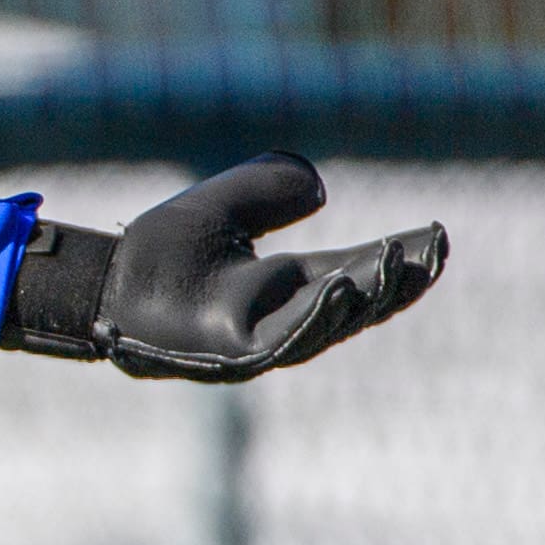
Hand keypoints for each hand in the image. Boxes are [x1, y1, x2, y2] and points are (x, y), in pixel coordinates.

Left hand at [3, 152, 447, 379]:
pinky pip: (288, 339)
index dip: (395, 258)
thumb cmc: (160, 251)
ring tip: (398, 262)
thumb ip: (271, 187)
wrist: (108, 284)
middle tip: (437, 251)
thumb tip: (320, 189)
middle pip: (358, 305)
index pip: (355, 271)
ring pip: (331, 326)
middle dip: (399, 283)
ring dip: (369, 297)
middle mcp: (284, 318)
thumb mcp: (227, 203)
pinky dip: (320, 316)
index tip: (436, 236)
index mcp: (288, 285)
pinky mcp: (236, 357)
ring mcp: (263, 343)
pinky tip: (345, 286)